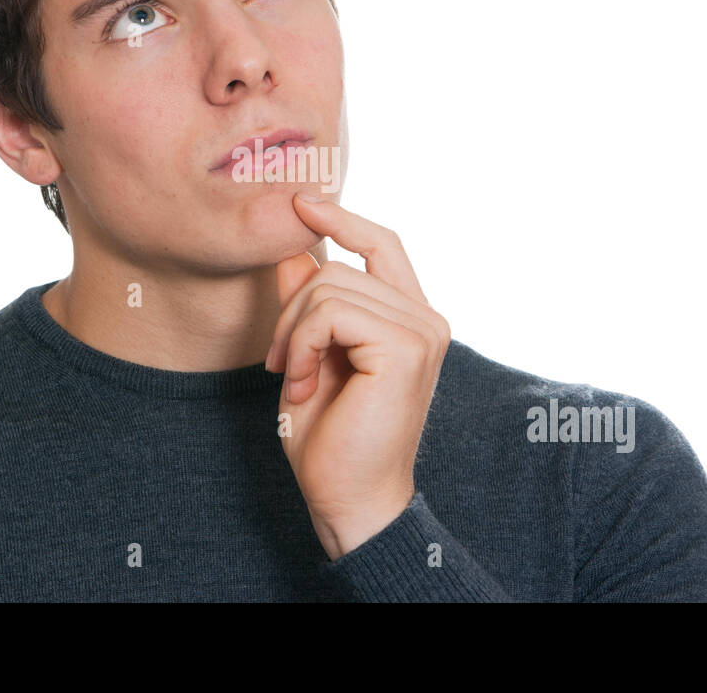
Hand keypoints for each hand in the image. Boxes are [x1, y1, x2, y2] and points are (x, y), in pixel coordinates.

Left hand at [267, 192, 451, 560]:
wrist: (351, 501)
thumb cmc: (332, 440)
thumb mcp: (309, 358)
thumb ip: (307, 305)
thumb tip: (293, 250)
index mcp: (412, 318)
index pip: (383, 244)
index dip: (343, 219)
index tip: (300, 204)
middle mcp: (426, 319)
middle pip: (340, 267)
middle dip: (292, 310)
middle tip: (280, 364)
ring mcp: (421, 331)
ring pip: (330, 286)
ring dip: (292, 332)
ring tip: (295, 379)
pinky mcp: (405, 347)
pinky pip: (330, 312)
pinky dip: (301, 344)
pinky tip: (305, 384)